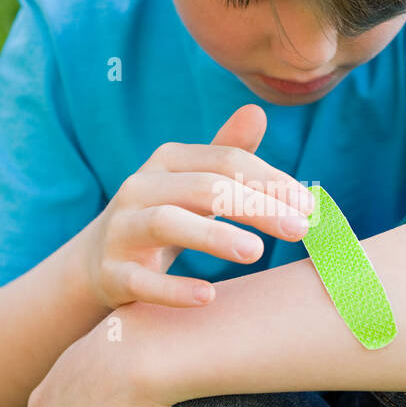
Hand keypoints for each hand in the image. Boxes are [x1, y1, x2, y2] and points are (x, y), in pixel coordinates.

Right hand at [83, 103, 314, 309]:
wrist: (97, 262)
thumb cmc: (161, 217)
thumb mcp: (191, 183)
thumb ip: (226, 153)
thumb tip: (258, 110)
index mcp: (167, 163)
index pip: (225, 161)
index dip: (269, 180)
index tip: (307, 205)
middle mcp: (140, 188)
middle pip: (203, 187)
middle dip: (256, 206)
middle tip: (299, 230)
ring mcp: (122, 230)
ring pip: (167, 223)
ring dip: (214, 236)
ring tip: (256, 252)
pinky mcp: (111, 273)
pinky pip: (141, 279)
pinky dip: (173, 289)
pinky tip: (208, 296)